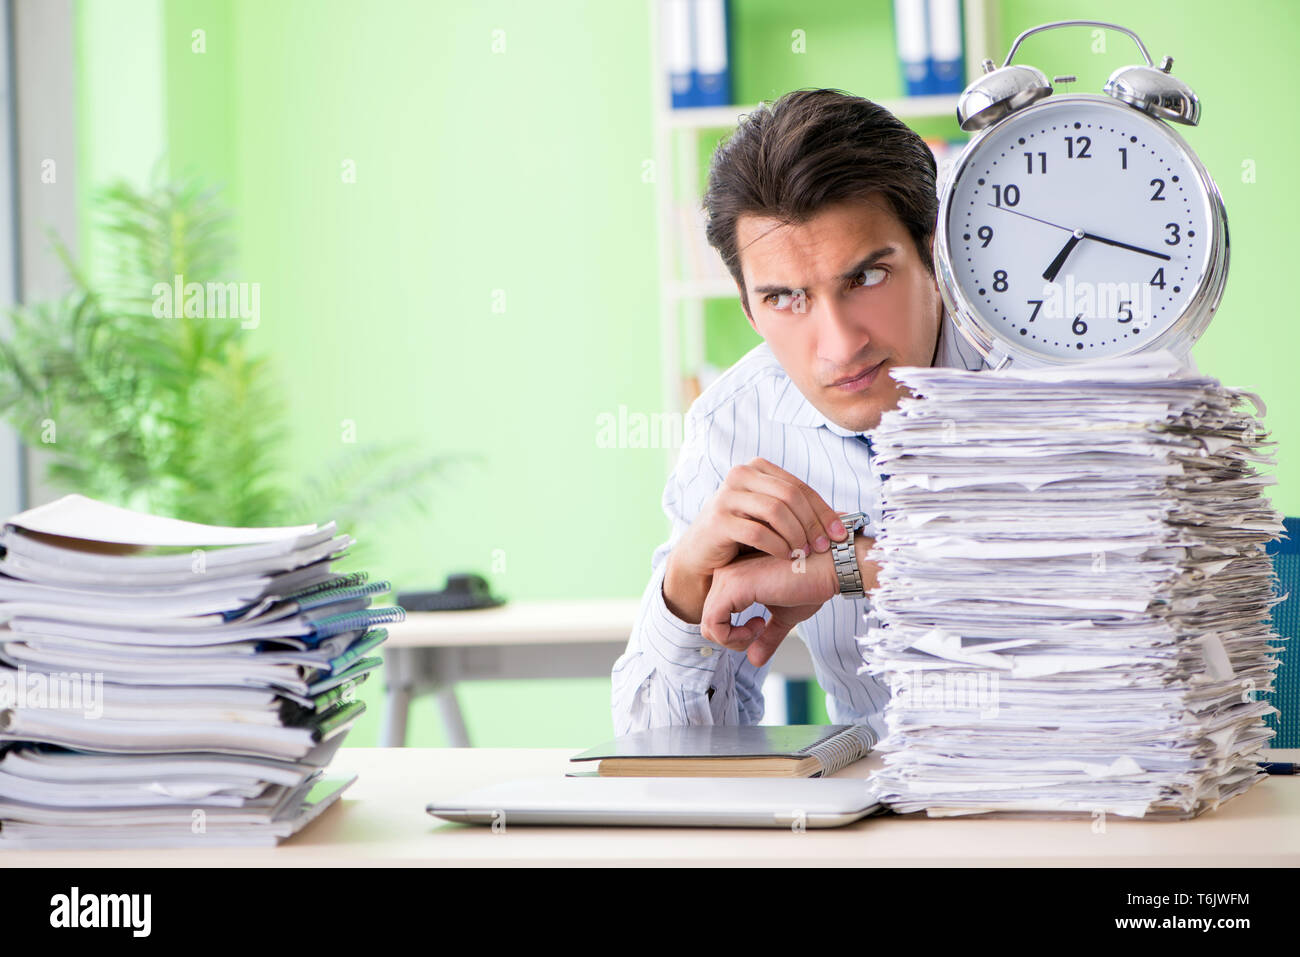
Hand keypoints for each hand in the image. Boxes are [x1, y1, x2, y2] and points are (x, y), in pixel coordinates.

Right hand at [664, 458, 845, 623]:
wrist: (700, 555)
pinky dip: (777, 546)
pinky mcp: (718, 520)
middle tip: (822, 546)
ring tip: (803, 553)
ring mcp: (726, 496)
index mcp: (756, 468)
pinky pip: (757, 531)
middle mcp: (739, 475)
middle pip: (790, 495)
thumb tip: (844, 516)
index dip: (822, 511)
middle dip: (812, 523)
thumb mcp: (770, 518)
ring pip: (776, 511)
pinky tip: (785, 557)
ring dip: (796, 535)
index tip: (839, 535)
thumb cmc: (740, 535)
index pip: (798, 486)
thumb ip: (798, 512)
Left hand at [699, 547, 840, 666]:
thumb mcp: (783, 617)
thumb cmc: (810, 585)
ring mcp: (727, 578)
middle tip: (761, 632)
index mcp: (733, 578)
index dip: (734, 634)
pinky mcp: (734, 586)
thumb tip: (754, 661)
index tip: (761, 628)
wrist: (828, 567)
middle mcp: (725, 575)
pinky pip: (714, 624)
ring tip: (761, 628)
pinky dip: (733, 637)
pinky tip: (759, 626)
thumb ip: (767, 636)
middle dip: (733, 640)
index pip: (715, 616)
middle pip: (709, 623)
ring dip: (734, 640)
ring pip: (708, 626)